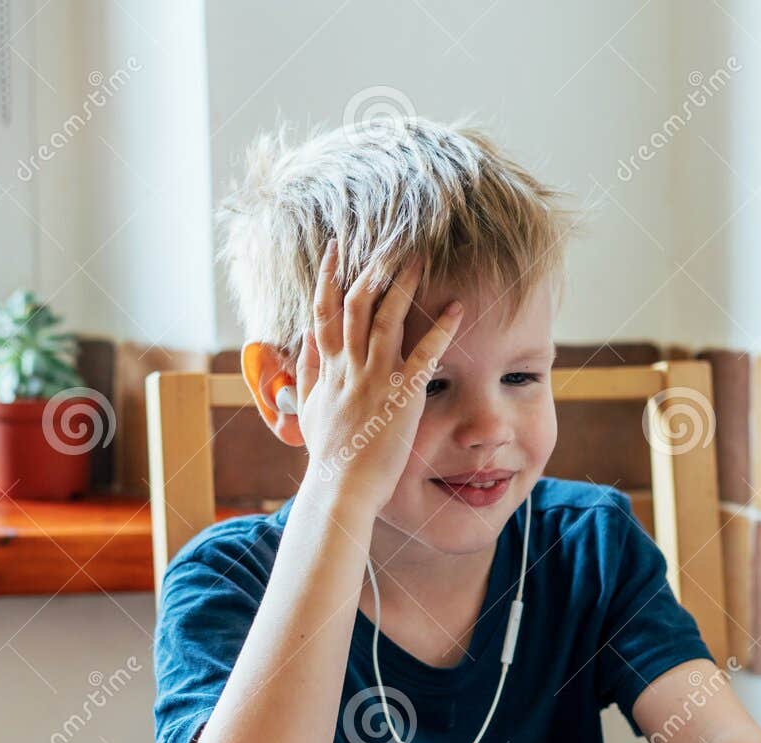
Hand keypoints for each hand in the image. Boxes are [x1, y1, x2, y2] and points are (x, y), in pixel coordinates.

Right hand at [298, 239, 463, 508]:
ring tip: (419, 257)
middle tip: (389, 240)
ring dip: (403, 284)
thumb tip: (303, 335)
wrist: (341, 484)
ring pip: (387, 317)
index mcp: (329, 366)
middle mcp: (350, 364)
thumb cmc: (329, 453)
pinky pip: (425, 353)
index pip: (323, 309)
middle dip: (372, 268)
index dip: (328, 275)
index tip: (335, 247)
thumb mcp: (310, 407)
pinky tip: (457, 308)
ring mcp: (376, 377)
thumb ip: (310, 368)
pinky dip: (441, 328)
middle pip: (357, 303)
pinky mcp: (402, 393)